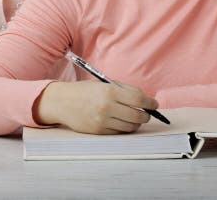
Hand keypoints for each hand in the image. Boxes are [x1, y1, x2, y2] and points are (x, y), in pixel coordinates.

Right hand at [33, 80, 158, 133]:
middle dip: (146, 115)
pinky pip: (119, 132)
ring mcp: (103, 121)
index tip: (154, 104)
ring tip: (135, 118)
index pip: (139, 99)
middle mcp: (107, 107)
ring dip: (136, 123)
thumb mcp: (103, 84)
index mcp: (110, 91)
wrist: (62, 102)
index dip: (150, 102)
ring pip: (130, 126)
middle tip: (146, 113)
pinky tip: (122, 122)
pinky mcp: (99, 131)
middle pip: (138, 115)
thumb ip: (123, 90)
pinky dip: (124, 128)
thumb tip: (144, 100)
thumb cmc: (84, 91)